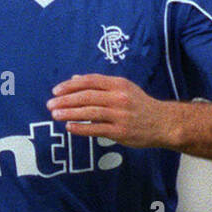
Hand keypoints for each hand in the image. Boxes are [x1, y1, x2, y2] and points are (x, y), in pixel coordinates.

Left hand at [47, 74, 177, 147]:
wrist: (162, 123)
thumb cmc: (139, 105)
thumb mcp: (123, 88)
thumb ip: (100, 84)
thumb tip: (75, 79)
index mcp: (118, 84)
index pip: (90, 81)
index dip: (70, 85)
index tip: (55, 90)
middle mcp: (119, 97)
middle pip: (87, 96)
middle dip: (66, 100)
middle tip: (50, 104)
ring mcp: (120, 115)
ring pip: (89, 112)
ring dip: (69, 113)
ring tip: (55, 115)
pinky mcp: (120, 132)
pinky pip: (96, 129)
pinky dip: (81, 128)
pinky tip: (69, 127)